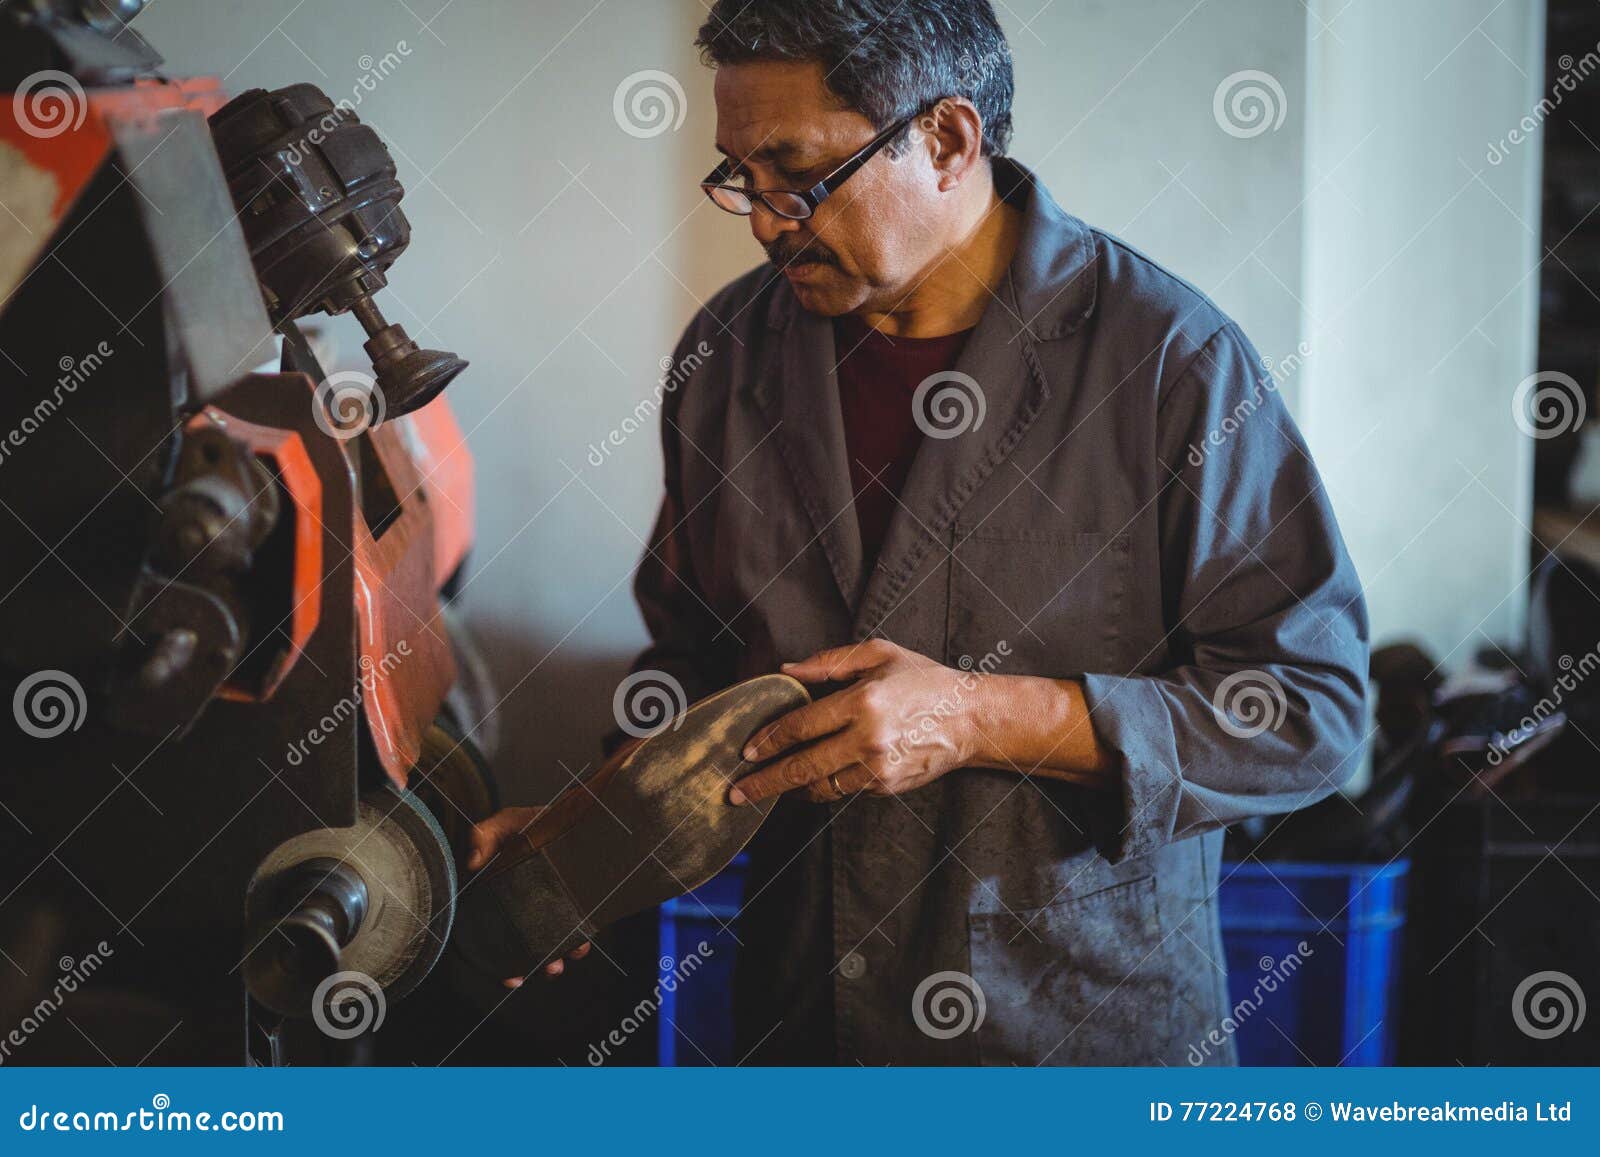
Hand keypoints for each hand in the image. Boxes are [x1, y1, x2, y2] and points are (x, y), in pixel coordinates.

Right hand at [468, 806, 592, 987]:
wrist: (576, 811)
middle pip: (527, 944)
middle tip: (548, 968)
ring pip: (553, 940)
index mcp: (505, 894)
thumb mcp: (507, 823)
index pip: (495, 932)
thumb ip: (484, 834)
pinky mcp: (576, 904)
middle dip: (537, 963)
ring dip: (559, 955)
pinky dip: (580, 940)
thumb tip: (472, 862)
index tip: (511, 976)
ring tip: (566, 957)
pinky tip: (582, 942)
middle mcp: (527, 905)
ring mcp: (552, 906)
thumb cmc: (535, 820)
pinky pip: (577, 928)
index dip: (500, 959)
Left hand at [730, 640, 980, 804]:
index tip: (746, 752)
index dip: (768, 741)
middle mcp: (868, 739)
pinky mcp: (887, 786)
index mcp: (862, 701)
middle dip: (764, 782)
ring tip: (766, 790)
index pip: (801, 726)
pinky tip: (808, 783)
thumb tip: (786, 670)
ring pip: (820, 786)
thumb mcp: (879, 654)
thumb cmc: (924, 681)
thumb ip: (829, 661)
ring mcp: (878, 768)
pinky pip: (844, 790)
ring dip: (790, 790)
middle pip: (802, 767)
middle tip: (736, 793)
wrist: (971, 719)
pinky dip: (823, 787)